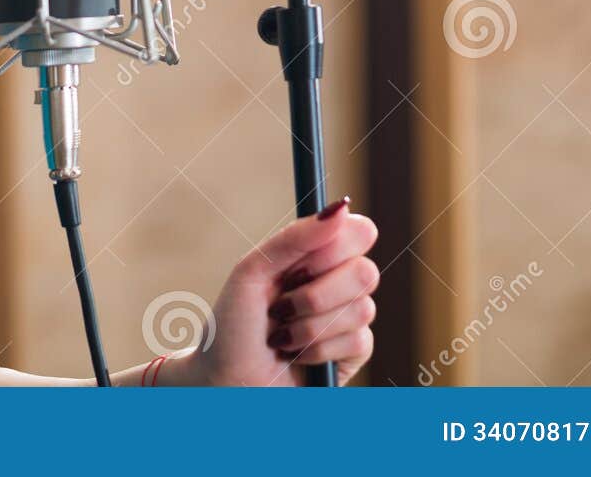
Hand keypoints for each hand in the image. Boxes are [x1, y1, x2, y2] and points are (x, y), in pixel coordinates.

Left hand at [176, 198, 379, 386]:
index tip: (303, 263)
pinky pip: (360, 341)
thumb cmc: (231, 326)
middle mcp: (334, 282)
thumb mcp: (253, 271)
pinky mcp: (353, 355)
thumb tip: (341, 208)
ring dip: (310, 325)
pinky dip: (319, 348)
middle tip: (282, 305)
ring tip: (282, 334)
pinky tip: (297, 354)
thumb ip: (295, 239)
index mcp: (312, 255)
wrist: (224, 383)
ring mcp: (347, 319)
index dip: (338, 246)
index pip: (358, 232)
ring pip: (363, 308)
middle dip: (316, 294)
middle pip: (366, 271)